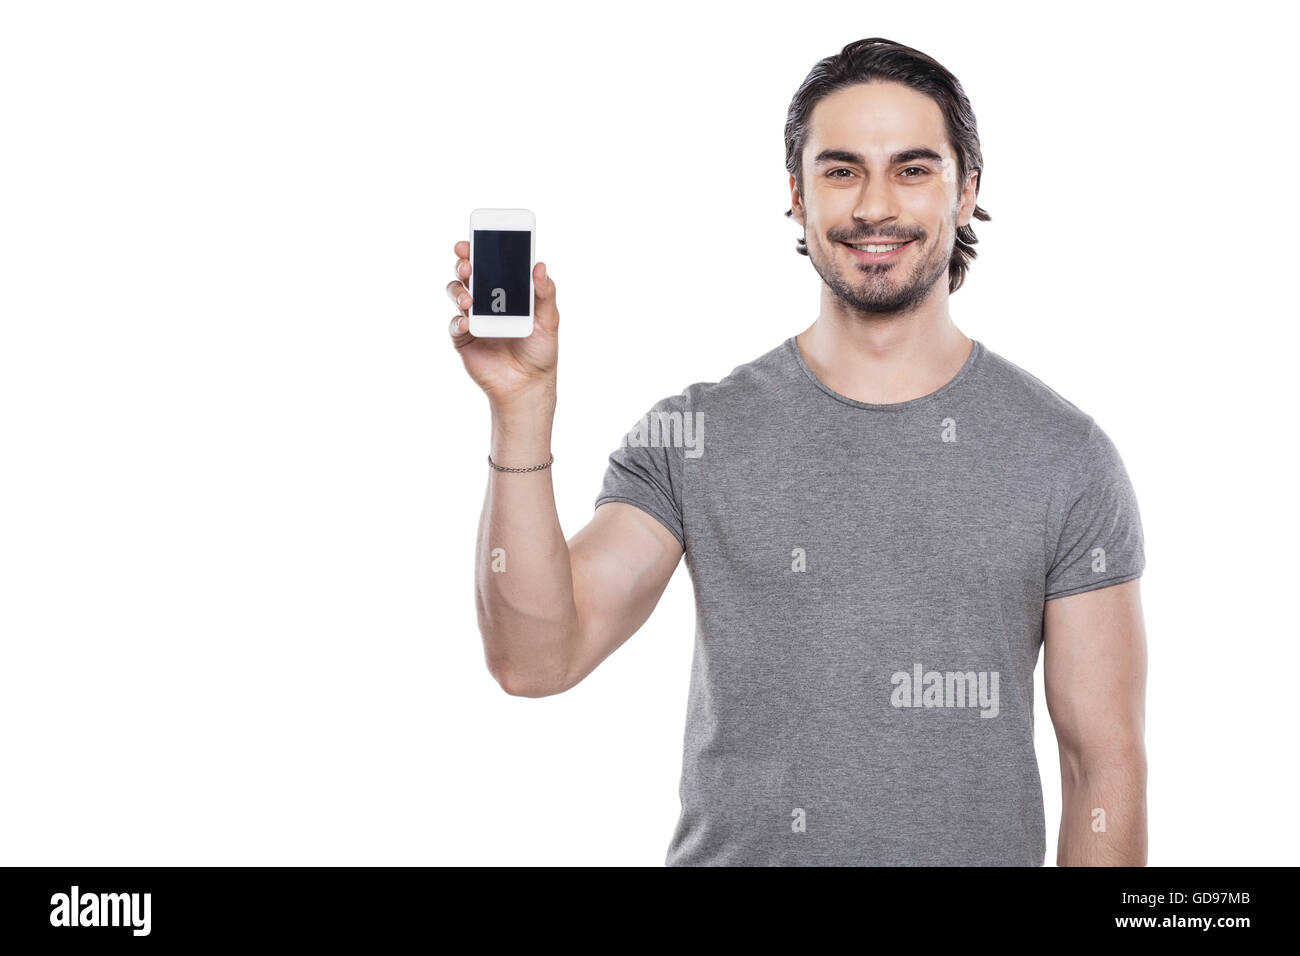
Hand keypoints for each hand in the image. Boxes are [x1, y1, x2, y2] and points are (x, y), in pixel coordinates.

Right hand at [447, 240, 557, 409]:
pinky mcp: (463, 338)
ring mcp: (473, 318)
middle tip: (467, 262)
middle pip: (469, 273)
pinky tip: (467, 321)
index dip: (481, 248)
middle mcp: (487, 300)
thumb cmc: (540, 351)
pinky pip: (455, 324)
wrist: (527, 386)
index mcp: (507, 291)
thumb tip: (540, 266)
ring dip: (459, 291)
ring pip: (457, 293)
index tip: (476, 237)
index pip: (492, 263)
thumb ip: (545, 294)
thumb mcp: (549, 321)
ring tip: (469, 298)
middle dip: (465, 263)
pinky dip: (459, 320)